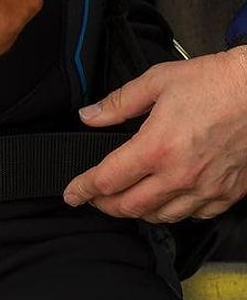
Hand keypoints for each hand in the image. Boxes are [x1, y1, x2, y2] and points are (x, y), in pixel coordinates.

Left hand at [63, 49, 246, 220]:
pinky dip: (173, 212)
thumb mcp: (156, 82)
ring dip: (138, 211)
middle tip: (93, 198)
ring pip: (162, 216)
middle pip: (132, 206)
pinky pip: (194, 216)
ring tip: (125, 200)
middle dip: (105, 205)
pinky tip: (165, 200)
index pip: (108, 178)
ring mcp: (206, 189)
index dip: (83, 188)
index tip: (71, 194)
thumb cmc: (211, 83)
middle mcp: (180, 175)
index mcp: (156, 147)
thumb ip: (118, 103)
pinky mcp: (227, 194)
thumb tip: (89, 116)